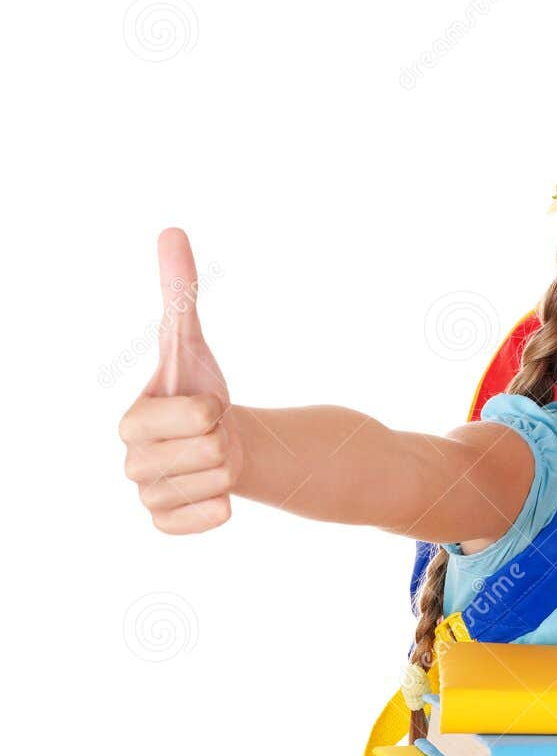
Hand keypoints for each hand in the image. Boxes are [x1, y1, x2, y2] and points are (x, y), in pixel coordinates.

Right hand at [119, 228, 241, 533]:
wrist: (217, 442)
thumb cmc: (199, 389)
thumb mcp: (191, 341)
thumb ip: (179, 292)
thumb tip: (172, 232)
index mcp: (130, 421)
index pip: (199, 416)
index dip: (214, 409)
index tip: (204, 406)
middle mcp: (130, 462)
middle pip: (213, 452)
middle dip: (224, 438)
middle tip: (210, 435)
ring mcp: (146, 496)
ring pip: (218, 483)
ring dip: (227, 469)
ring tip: (211, 458)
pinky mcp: (165, 523)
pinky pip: (208, 517)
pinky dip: (221, 505)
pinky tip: (213, 490)